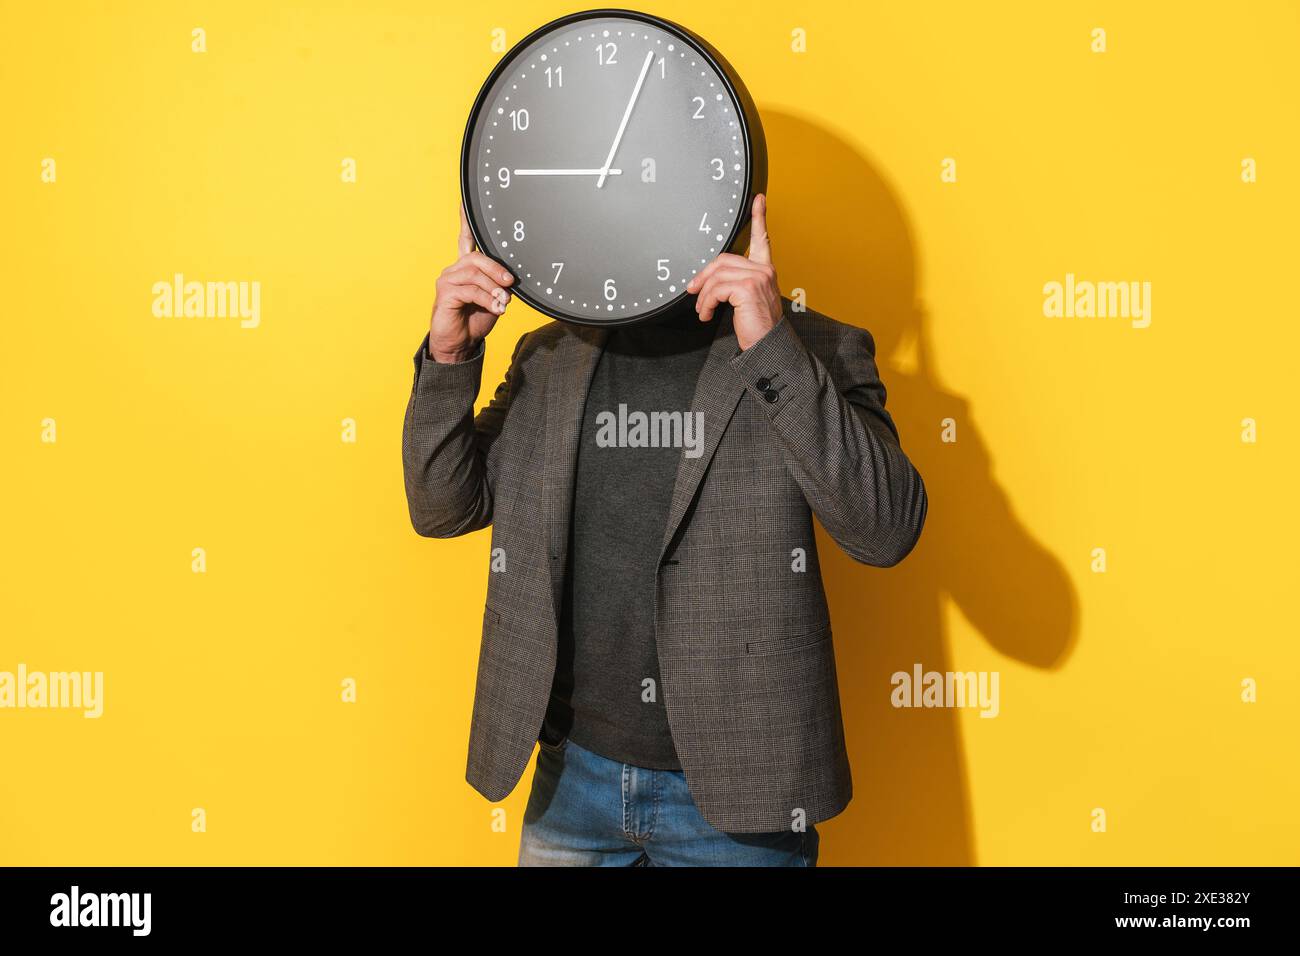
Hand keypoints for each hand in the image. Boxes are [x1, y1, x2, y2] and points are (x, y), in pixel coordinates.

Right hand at [428, 205, 514, 362]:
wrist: (459, 345)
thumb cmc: (474, 321)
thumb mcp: (494, 300)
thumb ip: (499, 286)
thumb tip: (510, 280)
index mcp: (467, 268)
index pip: (466, 239)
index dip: (465, 220)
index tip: (466, 200)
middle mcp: (454, 269)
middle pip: (477, 257)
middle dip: (497, 269)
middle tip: (510, 283)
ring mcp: (447, 280)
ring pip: (474, 273)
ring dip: (493, 287)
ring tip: (502, 301)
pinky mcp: (445, 293)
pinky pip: (470, 290)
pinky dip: (487, 299)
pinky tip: (495, 308)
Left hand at [686, 193, 782, 349]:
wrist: (767, 346)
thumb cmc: (758, 327)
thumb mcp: (746, 300)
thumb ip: (734, 284)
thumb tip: (707, 281)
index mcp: (765, 270)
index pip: (762, 239)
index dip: (759, 217)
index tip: (758, 200)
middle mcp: (764, 269)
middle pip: (723, 260)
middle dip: (703, 276)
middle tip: (692, 292)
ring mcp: (758, 277)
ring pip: (717, 275)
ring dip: (703, 295)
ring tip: (702, 310)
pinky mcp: (748, 288)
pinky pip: (716, 289)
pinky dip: (706, 303)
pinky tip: (707, 314)